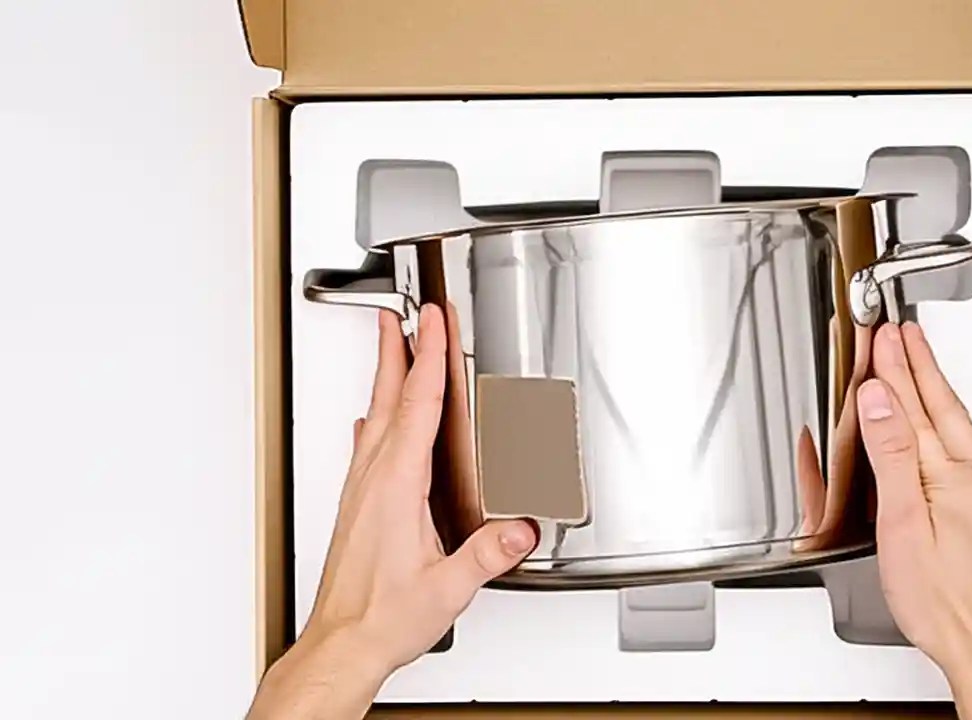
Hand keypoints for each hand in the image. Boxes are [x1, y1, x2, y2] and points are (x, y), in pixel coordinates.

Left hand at [247, 305, 537, 719]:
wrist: (342, 644)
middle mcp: (372, 480)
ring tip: (390, 348)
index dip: (426, 359)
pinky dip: (378, 416)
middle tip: (402, 313)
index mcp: (395, 485)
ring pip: (375, 416)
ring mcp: (361, 490)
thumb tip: (520, 529)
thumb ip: (485, 554)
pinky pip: (369, 443)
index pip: (415, 406)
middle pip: (388, 398)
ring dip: (385, 376)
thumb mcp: (446, 587)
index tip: (431, 322)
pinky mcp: (358, 504)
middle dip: (398, 350)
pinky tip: (374, 421)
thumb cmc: (382, 618)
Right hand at [856, 323, 971, 719]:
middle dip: (922, 370)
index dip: (897, 373)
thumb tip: (881, 403)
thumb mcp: (903, 530)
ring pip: (963, 435)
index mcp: (958, 481)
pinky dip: (954, 436)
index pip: (916, 412)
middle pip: (946, 413)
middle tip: (905, 336)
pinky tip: (945, 439)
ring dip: (938, 398)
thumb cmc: (948, 608)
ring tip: (920, 372)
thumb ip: (893, 460)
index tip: (885, 339)